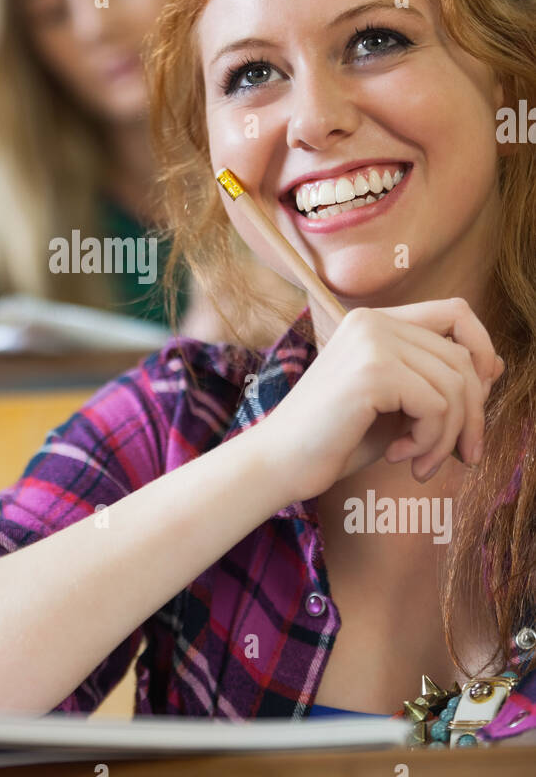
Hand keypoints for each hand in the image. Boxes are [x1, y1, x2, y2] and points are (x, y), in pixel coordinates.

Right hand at [261, 298, 503, 503]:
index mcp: (375, 322)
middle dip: (472, 414)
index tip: (478, 399)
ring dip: (448, 436)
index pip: (456, 312)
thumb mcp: (397, 407)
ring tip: (420, 462)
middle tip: (462, 456)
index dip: (481, 350)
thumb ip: (438, 382)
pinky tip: (399, 456)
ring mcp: (372, 343)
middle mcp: (373, 322)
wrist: (280, 463)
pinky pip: (437, 406)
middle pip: (463, 358)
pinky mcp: (373, 372)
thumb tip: (496, 366)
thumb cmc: (334, 439)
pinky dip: (430, 441)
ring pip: (456, 385)